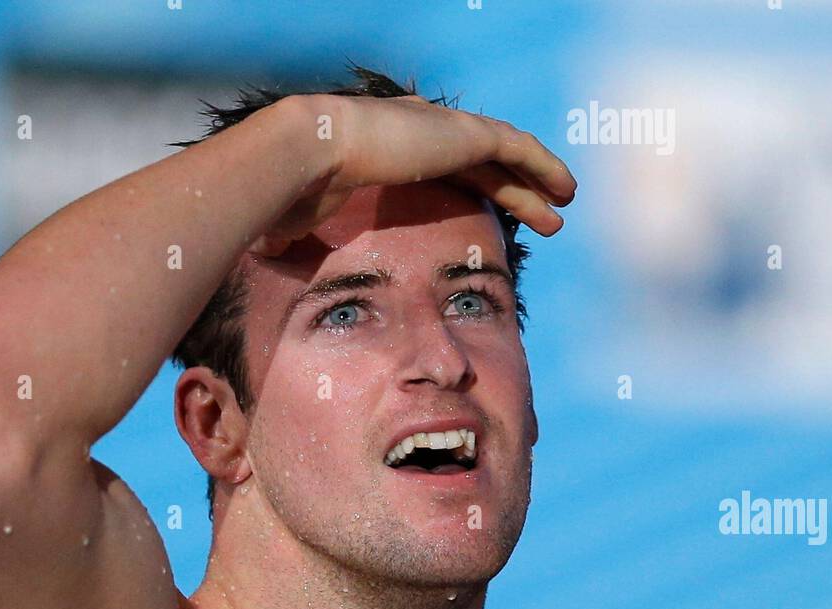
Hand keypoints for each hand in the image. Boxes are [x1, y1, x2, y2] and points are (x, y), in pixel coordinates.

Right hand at [250, 92, 575, 256]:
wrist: (307, 153)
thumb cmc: (294, 189)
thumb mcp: (302, 219)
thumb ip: (297, 234)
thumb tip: (266, 255)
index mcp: (393, 151)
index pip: (444, 170)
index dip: (473, 190)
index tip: (491, 217)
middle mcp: (423, 134)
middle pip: (483, 163)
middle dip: (515, 189)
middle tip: (543, 215)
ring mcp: (446, 131)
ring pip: (507, 157)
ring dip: (537, 183)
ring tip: (563, 207)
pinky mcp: (464, 135)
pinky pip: (518, 151)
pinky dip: (544, 168)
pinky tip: (565, 190)